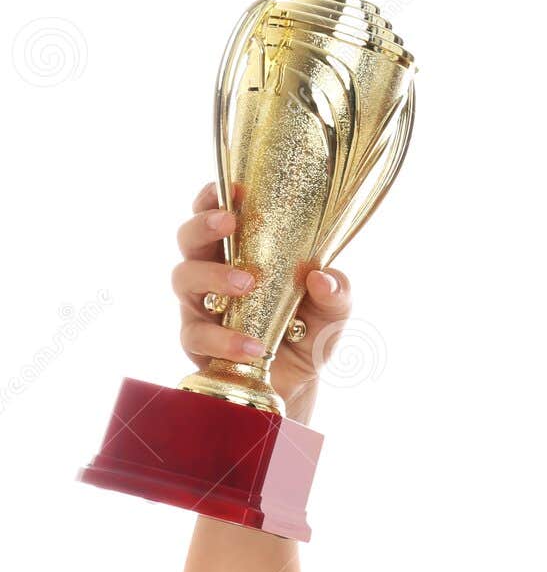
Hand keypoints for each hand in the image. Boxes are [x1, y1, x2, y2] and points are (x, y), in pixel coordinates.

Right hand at [172, 181, 352, 420]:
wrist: (299, 383)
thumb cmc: (310, 333)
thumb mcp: (335, 311)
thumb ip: (337, 293)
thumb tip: (322, 278)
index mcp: (242, 254)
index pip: (218, 215)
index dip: (215, 197)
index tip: (233, 187)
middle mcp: (213, 274)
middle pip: (189, 240)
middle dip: (204, 226)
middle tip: (230, 223)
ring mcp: (201, 308)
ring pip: (184, 279)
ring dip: (214, 276)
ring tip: (247, 284)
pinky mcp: (198, 344)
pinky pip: (198, 335)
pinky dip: (226, 338)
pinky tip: (255, 345)